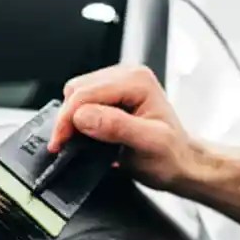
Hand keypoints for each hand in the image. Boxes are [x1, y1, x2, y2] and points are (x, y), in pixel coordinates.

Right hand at [48, 64, 203, 190]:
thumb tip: (84, 117)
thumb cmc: (170, 157)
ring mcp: (119, 82)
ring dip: (70, 119)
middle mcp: (128, 75)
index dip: (68, 119)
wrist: (180, 164)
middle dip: (66, 119)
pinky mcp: (111, 93)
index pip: (87, 92)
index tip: (59, 144)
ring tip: (75, 142)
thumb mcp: (149, 144)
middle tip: (63, 146)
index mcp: (138, 81)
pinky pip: (82, 100)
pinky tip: (83, 135)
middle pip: (78, 89)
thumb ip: (117, 127)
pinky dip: (76, 119)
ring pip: (76, 94)